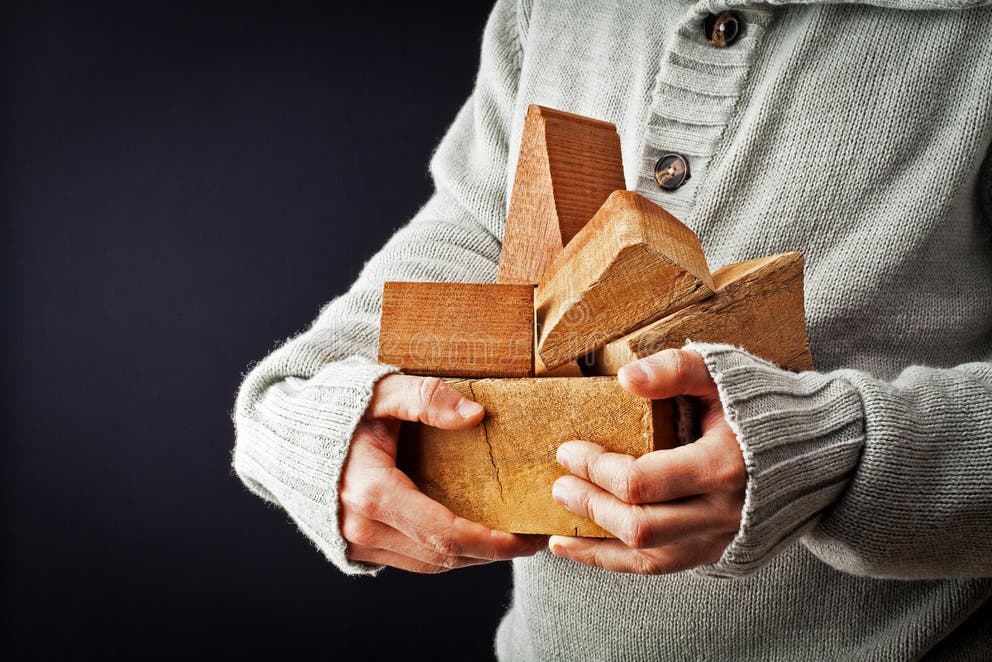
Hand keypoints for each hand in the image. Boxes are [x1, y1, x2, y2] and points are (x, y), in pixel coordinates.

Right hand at [340, 374, 545, 572]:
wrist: (285, 432)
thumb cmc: (336, 408)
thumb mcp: (383, 391)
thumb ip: (428, 398)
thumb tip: (476, 416)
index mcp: (371, 492)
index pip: (445, 533)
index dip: (491, 542)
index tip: (526, 538)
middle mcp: (361, 527)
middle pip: (441, 555)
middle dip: (490, 553)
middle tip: (530, 539)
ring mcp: (355, 542)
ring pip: (427, 564)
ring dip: (470, 557)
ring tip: (508, 540)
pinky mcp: (354, 547)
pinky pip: (410, 559)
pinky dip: (444, 553)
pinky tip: (470, 538)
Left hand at [548, 349, 745, 573]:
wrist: (820, 447)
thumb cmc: (763, 404)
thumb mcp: (723, 373)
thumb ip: (675, 370)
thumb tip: (625, 378)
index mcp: (722, 466)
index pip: (642, 482)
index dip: (596, 470)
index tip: (567, 450)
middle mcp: (723, 512)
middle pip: (639, 526)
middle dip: (590, 506)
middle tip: (557, 485)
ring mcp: (722, 537)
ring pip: (648, 557)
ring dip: (597, 545)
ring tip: (559, 530)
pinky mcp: (718, 550)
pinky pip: (661, 566)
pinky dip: (618, 562)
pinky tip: (584, 550)